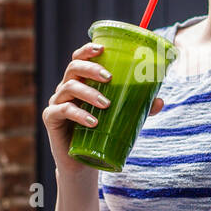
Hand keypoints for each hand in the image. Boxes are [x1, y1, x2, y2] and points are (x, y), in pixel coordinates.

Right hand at [42, 42, 164, 175]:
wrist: (82, 161)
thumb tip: (160, 101)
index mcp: (81, 81)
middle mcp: (66, 88)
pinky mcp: (51, 119)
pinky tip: (93, 122)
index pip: (79, 58)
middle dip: (91, 69)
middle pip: (74, 68)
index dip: (87, 50)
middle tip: (109, 78)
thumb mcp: (120, 118)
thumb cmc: (100, 133)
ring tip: (106, 104)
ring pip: (69, 87)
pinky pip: (62, 111)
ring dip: (89, 93)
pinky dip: (78, 114)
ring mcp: (57, 102)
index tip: (102, 48)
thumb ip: (138, 108)